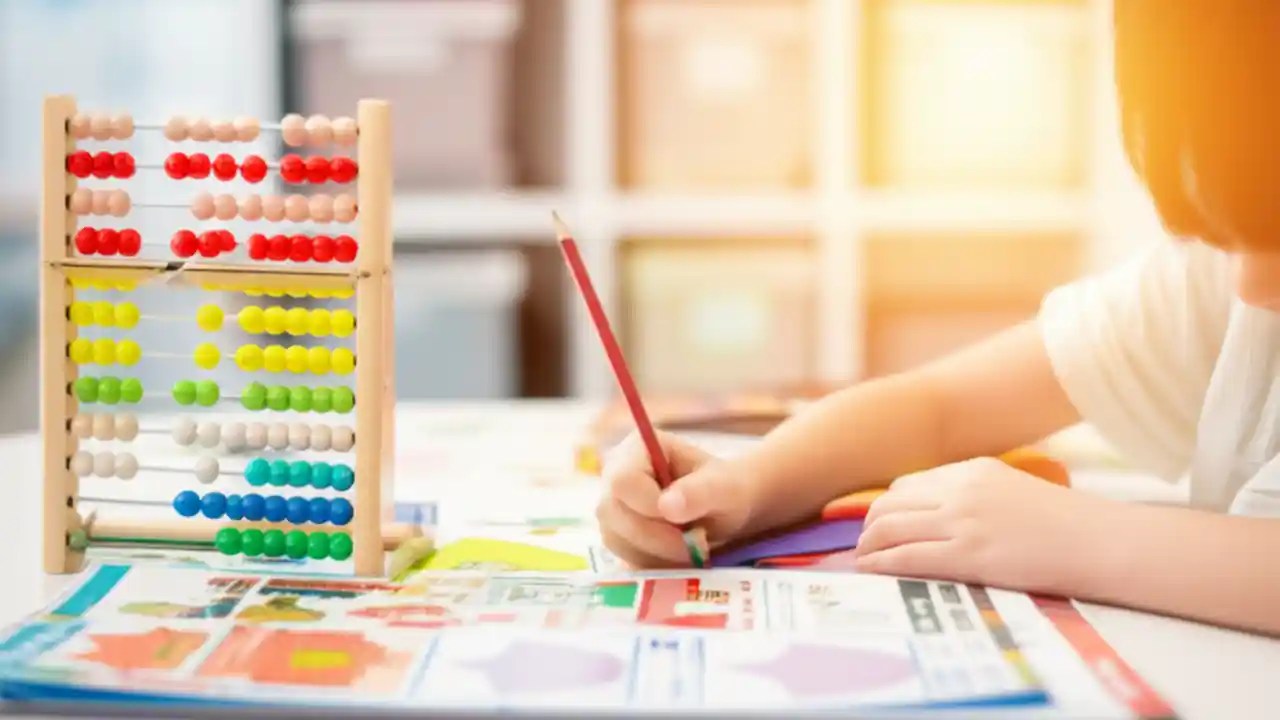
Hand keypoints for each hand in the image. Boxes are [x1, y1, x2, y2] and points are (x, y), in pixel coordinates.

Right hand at [597, 431, 754, 567]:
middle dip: (657, 537)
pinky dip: (654, 564)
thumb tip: (666, 506)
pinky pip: (623, 557)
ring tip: (691, 549)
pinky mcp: (616, 535)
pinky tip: (679, 557)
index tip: (683, 520)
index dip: (648, 505)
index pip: (623, 481)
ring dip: (657, 554)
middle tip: (695, 544)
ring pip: (616, 539)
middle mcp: (615, 474)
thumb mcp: (724, 487)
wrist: (725, 509)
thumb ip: (699, 492)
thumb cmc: (725, 489)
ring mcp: (612, 507)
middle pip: (612, 513)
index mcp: (638, 448)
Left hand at [854, 457, 1109, 594]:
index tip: (881, 526)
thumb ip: (977, 496)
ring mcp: (962, 521)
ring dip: (867, 546)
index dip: (888, 508)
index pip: (909, 486)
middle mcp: (960, 490)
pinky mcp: (967, 554)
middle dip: (869, 526)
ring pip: (889, 528)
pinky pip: (906, 557)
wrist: (1098, 540)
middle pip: (890, 504)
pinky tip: (871, 573)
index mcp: (972, 470)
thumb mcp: (1014, 491)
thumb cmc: (1065, 524)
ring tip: (862, 562)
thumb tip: (944, 515)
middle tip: (865, 546)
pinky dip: (880, 564)